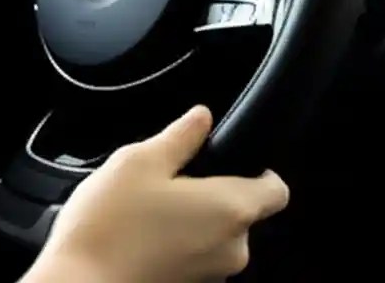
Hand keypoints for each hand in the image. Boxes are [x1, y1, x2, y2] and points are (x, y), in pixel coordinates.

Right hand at [25, 106, 289, 282]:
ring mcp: (211, 276)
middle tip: (171, 184)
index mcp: (232, 209)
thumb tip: (202, 117)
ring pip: (215, 239)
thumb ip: (180, 137)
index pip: (277, 190)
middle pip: (242, 214)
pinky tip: (141, 240)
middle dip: (213, 197)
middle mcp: (232, 249)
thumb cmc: (107, 229)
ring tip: (148, 213)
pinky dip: (176, 248)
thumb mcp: (138, 163)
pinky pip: (194, 260)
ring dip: (192, 224)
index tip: (231, 162)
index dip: (260, 172)